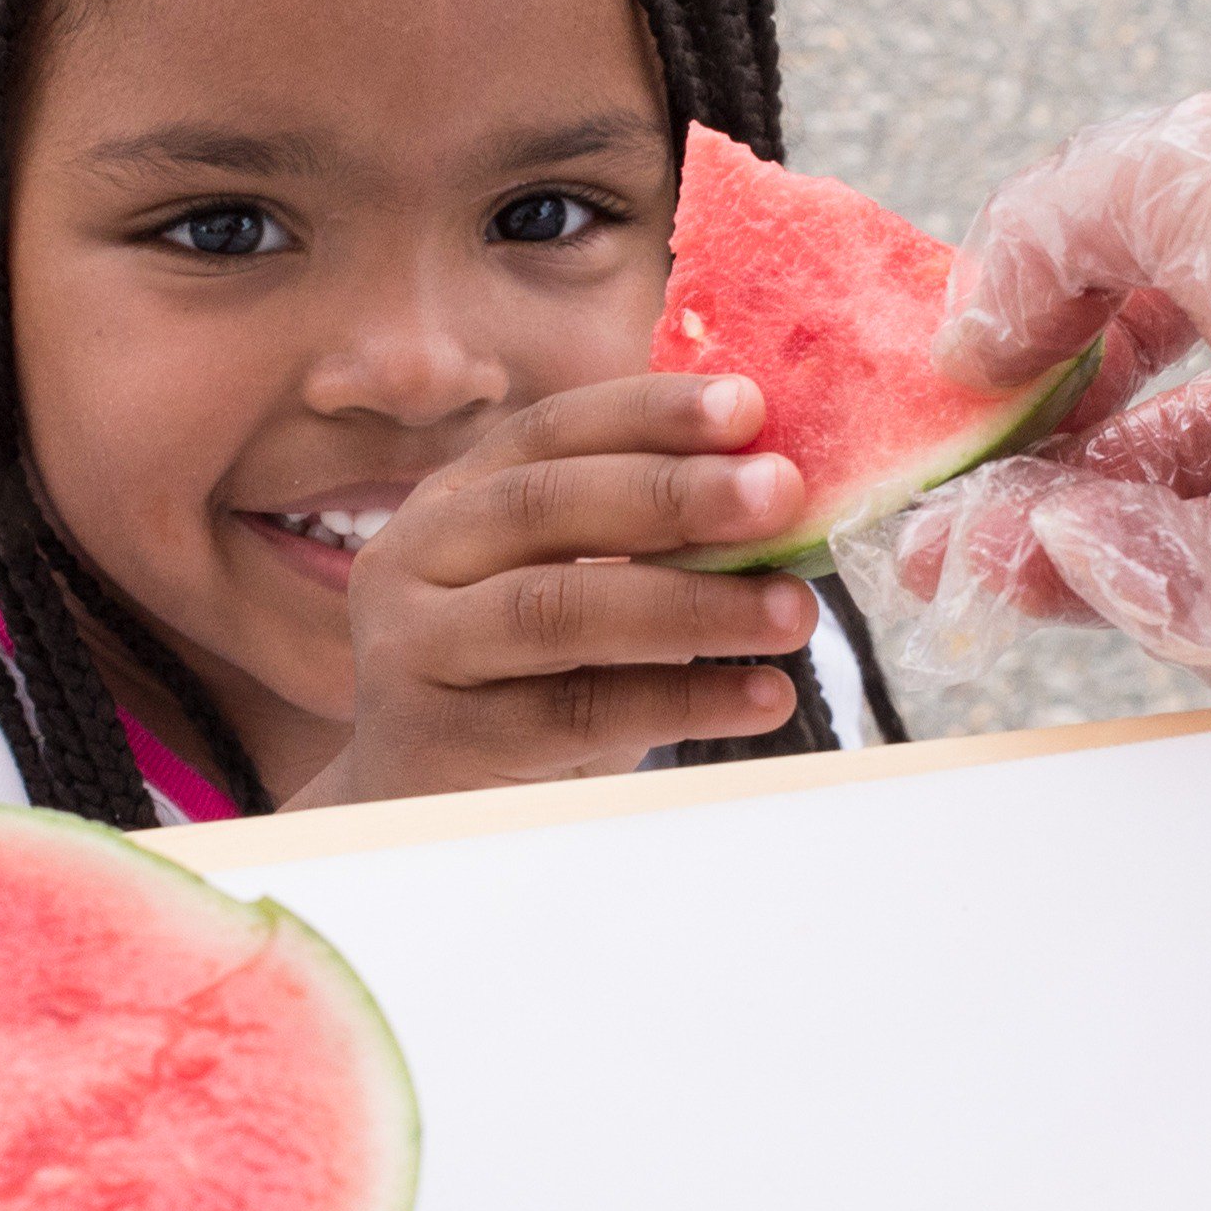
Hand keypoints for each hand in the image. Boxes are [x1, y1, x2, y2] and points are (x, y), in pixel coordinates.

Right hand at [291, 375, 818, 801]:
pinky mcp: (441, 742)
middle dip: (675, 493)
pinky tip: (762, 697)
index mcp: (456, 497)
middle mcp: (416, 557)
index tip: (749, 405)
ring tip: (795, 612)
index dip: (649, 411)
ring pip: (556, 610)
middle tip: (783, 492)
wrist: (418, 805)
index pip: (552, 430)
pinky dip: (682, 702)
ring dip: (691, 606)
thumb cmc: (520, 679)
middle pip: (546, 506)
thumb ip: (642, 536)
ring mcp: (415, 650)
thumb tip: (781, 490)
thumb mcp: (566, 587)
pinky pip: (576, 714)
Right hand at [860, 94, 1210, 716]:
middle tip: (938, 498)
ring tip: (955, 550)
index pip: (1169, 289)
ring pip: (1163, 530)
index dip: (1063, 324)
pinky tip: (1055, 560)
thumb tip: (981, 320)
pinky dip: (1122, 584)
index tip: (983, 362)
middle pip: (1153, 435)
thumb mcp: (1183, 170)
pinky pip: (1207, 607)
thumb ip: (1056, 225)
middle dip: (1028, 464)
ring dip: (1043, 536)